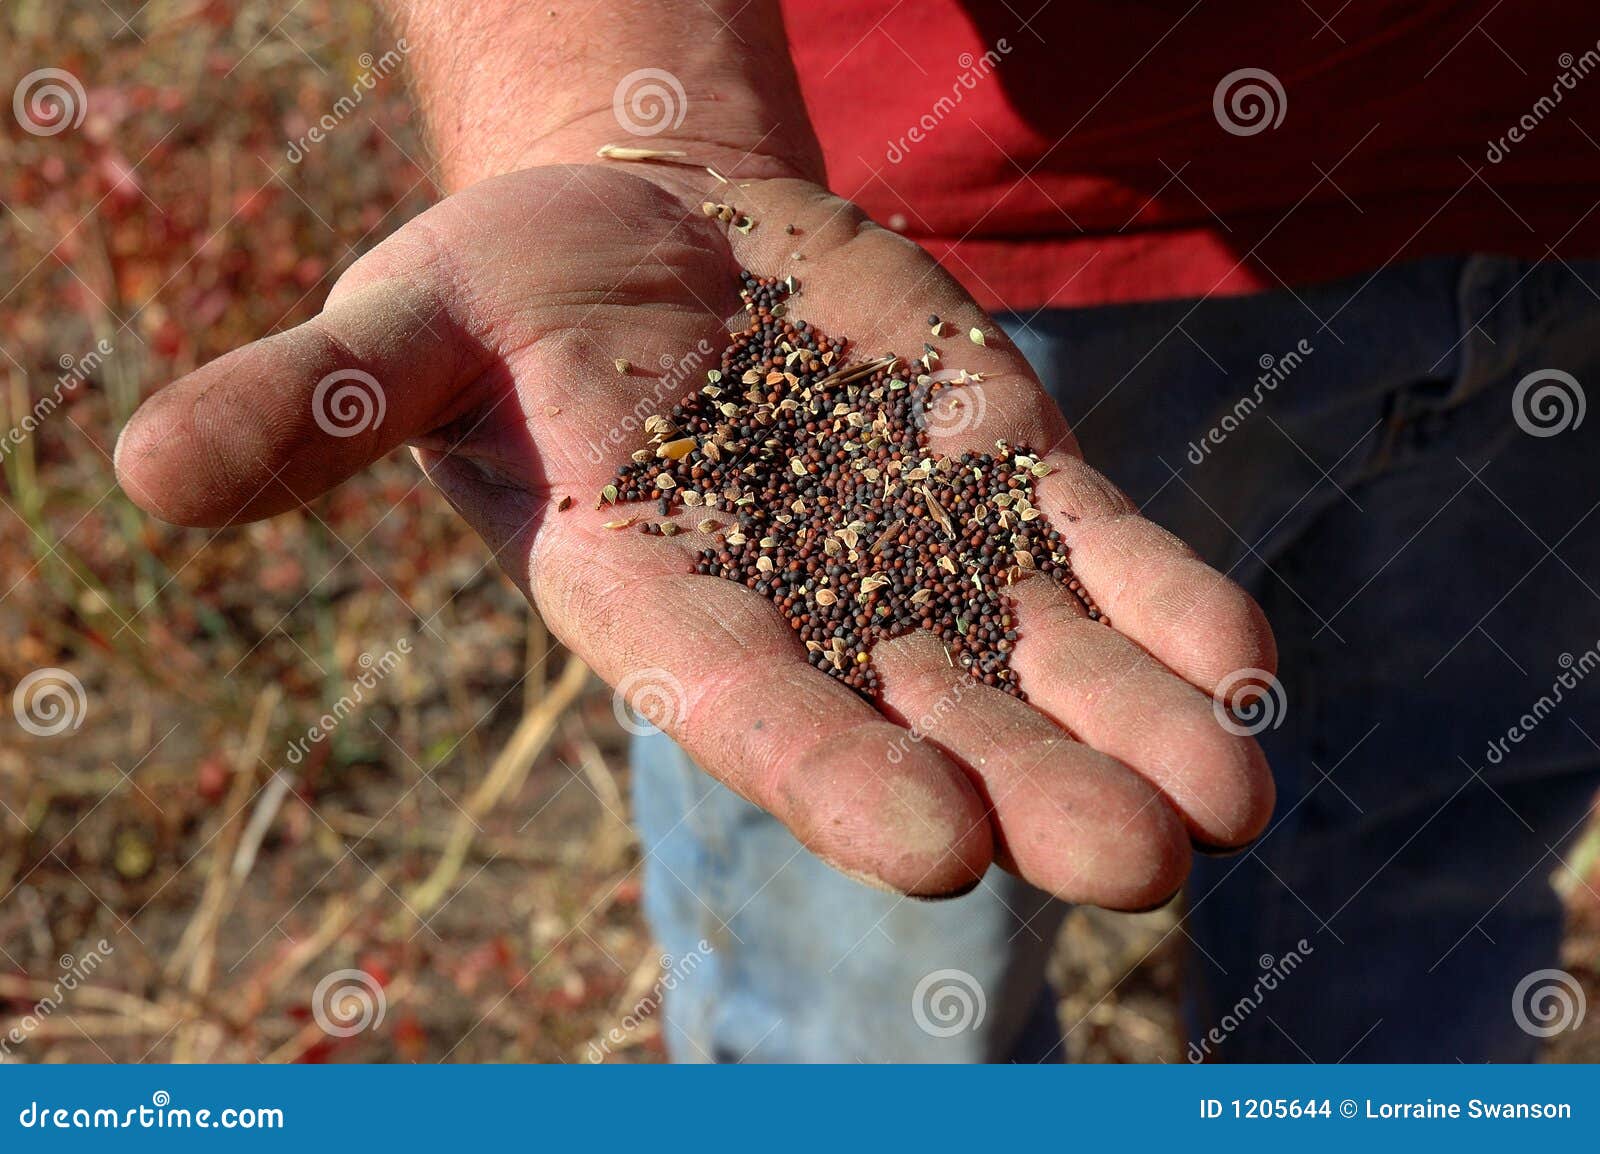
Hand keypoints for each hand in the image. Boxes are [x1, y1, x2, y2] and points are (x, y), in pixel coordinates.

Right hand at [115, 161, 1275, 905]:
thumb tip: (142, 474)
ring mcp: (915, 552)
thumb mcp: (405, 325)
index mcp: (652, 588)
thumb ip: (307, 408)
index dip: (830, 764)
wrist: (653, 235)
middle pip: (922, 714)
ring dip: (1135, 728)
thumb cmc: (514, 291)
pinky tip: (1246, 664)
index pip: (741, 696)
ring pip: (1038, 660)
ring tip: (1235, 805)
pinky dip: (1169, 608)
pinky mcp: (999, 480)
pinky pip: (1097, 555)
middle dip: (1030, 787)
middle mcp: (798, 603)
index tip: (939, 844)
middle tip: (1143, 863)